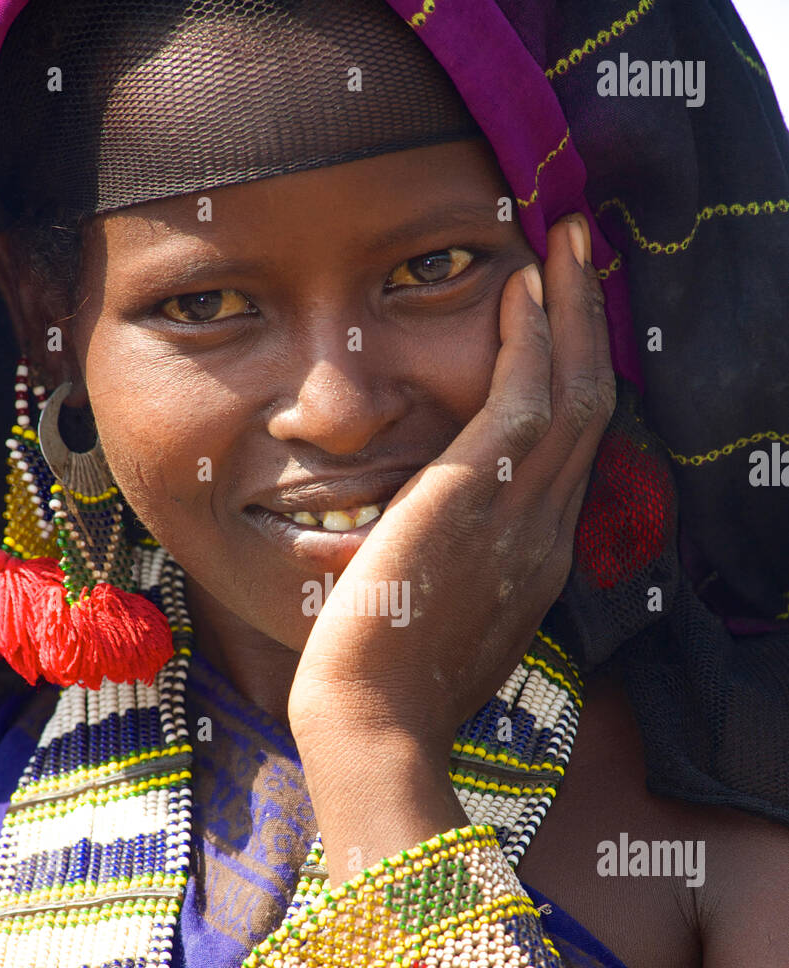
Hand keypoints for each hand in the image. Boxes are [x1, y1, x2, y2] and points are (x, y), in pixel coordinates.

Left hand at [288, 213, 614, 761]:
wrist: (376, 725)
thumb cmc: (390, 687)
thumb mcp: (445, 625)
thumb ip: (462, 576)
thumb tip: (444, 549)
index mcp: (537, 562)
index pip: (571, 454)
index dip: (574, 382)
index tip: (563, 330)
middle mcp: (546, 532)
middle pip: (590, 407)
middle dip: (590, 326)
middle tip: (581, 256)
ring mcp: (520, 515)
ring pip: (573, 390)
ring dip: (572, 310)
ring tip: (564, 243)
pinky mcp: (475, 498)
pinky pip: (523, 398)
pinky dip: (532, 339)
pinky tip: (520, 289)